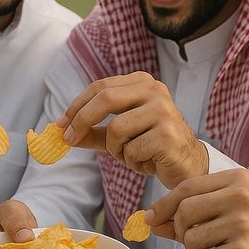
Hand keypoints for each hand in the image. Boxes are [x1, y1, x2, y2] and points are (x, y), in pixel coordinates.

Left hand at [59, 71, 206, 188]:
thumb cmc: (152, 147)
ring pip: (116, 130)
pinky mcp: (167, 135)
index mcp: (143, 83)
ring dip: (116, 150)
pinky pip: (131, 151)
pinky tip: (149, 162)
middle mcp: (155, 91)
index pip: (101, 86)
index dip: (77, 105)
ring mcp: (163, 111)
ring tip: (133, 155)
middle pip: (105, 98)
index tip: (60, 124)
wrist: (188, 165)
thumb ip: (93, 132)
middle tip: (68, 140)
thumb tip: (61, 133)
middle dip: (81, 121)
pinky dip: (132, 162)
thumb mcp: (120, 136)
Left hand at [148, 169, 248, 248]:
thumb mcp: (222, 214)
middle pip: (185, 212)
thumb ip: (186, 215)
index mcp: (236, 179)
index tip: (151, 218)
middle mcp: (241, 196)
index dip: (164, 205)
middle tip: (196, 243)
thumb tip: (149, 220)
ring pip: (190, 238)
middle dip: (181, 232)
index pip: (187, 187)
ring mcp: (243, 223)